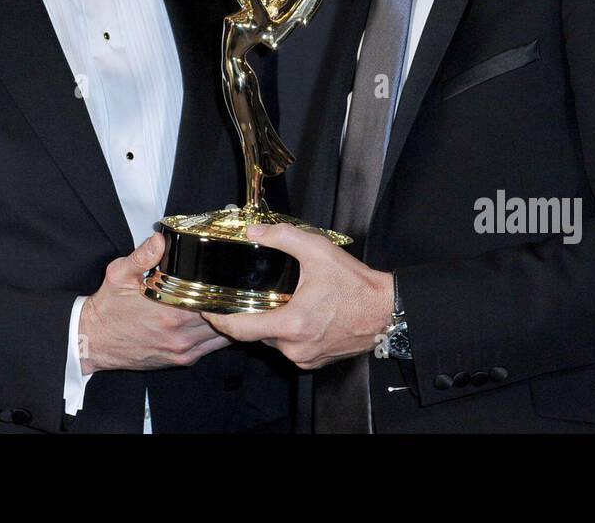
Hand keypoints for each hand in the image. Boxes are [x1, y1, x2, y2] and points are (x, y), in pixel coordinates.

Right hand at [78, 232, 230, 373]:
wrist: (94, 342)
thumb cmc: (107, 308)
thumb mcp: (119, 274)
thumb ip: (142, 256)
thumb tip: (160, 239)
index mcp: (168, 311)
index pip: (211, 299)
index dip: (223, 286)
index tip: (228, 273)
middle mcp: (179, 334)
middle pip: (222, 318)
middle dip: (229, 301)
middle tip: (235, 284)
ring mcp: (182, 350)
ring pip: (222, 335)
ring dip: (229, 319)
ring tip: (231, 300)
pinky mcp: (182, 360)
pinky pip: (212, 347)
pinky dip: (220, 333)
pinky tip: (221, 319)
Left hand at [202, 224, 392, 369]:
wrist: (386, 311)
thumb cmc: (355, 284)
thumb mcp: (318, 250)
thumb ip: (282, 237)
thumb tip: (253, 232)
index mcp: (291, 324)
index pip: (241, 329)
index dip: (220, 319)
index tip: (208, 309)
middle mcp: (295, 348)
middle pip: (256, 334)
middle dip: (249, 316)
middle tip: (245, 296)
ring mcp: (306, 358)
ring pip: (273, 341)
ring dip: (270, 324)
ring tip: (277, 301)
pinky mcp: (316, 362)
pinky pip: (290, 348)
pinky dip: (287, 333)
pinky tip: (296, 314)